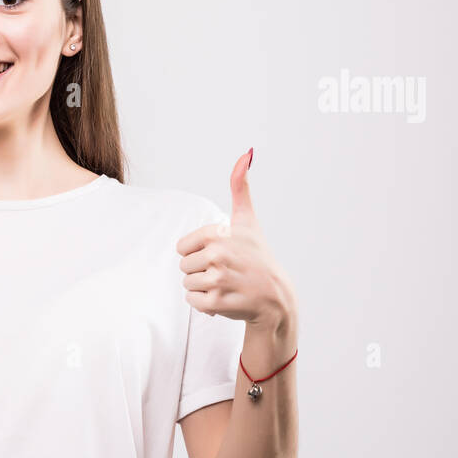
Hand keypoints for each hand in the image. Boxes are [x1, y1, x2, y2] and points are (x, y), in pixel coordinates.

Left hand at [175, 148, 296, 331]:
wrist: (276, 295)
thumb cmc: (258, 256)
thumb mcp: (247, 220)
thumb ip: (240, 187)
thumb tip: (245, 154)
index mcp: (218, 234)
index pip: (182, 247)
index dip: (198, 252)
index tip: (220, 254)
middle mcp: (218, 255)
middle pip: (183, 266)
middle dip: (200, 271)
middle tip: (225, 271)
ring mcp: (219, 279)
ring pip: (187, 284)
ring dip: (202, 288)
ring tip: (226, 284)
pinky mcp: (218, 302)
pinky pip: (192, 301)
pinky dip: (204, 304)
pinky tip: (224, 298)